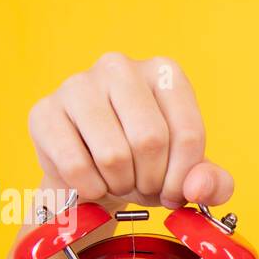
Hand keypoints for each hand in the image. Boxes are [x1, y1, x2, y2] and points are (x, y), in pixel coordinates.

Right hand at [28, 52, 233, 210]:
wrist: (92, 171)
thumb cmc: (146, 165)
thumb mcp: (188, 174)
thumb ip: (213, 183)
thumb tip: (198, 188)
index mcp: (165, 73)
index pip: (188, 133)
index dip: (182, 178)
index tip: (173, 191)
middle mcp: (120, 67)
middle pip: (150, 141)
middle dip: (150, 181)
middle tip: (142, 186)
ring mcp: (78, 85)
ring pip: (114, 155)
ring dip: (120, 185)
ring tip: (118, 181)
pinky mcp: (45, 112)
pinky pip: (76, 166)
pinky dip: (91, 189)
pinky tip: (92, 182)